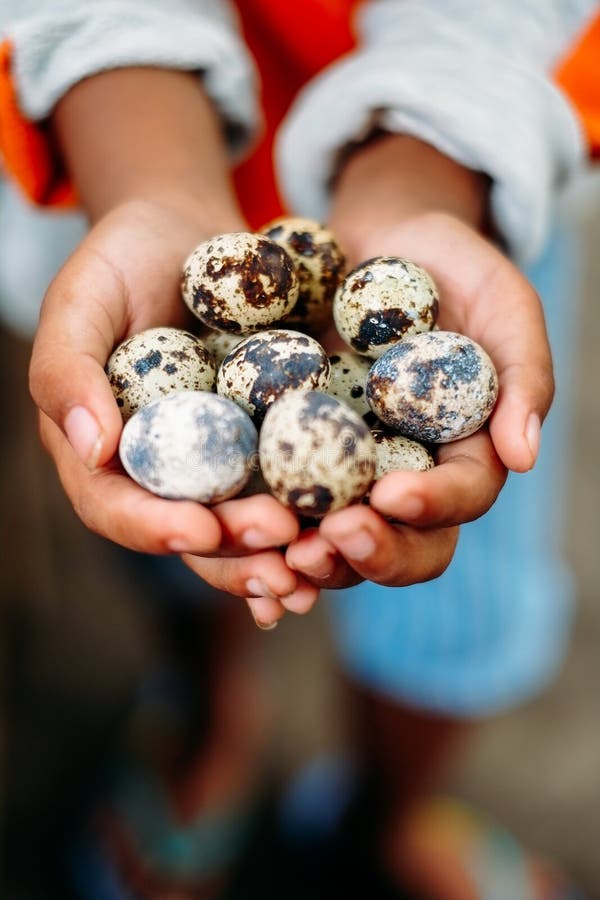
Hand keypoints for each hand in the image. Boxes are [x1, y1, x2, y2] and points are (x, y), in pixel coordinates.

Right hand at [29, 199, 320, 623]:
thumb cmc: (122, 259)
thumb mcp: (82, 298)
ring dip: (282, 549)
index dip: (153, 528)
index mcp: (102, 452)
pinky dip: (318, 506)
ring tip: (322, 555)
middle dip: (233, 548)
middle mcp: (162, 471)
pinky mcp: (267, 440)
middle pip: (189, 531)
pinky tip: (354, 516)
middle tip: (281, 541)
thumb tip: (94, 448)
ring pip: (245, 523)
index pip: (114, 508)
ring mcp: (218, 461)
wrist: (187, 232)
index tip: (198, 529)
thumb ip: (67, 369)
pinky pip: (292, 481)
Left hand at [284, 137, 552, 592]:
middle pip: (404, 544)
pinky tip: (232, 527)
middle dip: (369, 553)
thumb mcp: (503, 300)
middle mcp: (410, 476)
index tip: (392, 495)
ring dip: (311, 558)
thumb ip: (524, 373)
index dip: (431, 505)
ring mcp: (351, 473)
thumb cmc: (451, 265)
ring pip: (339, 541)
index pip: (462, 497)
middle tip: (326, 542)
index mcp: (467, 453)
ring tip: (274, 549)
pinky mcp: (298, 456)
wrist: (375, 241)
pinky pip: (282, 502)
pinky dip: (261, 524)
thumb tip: (524, 458)